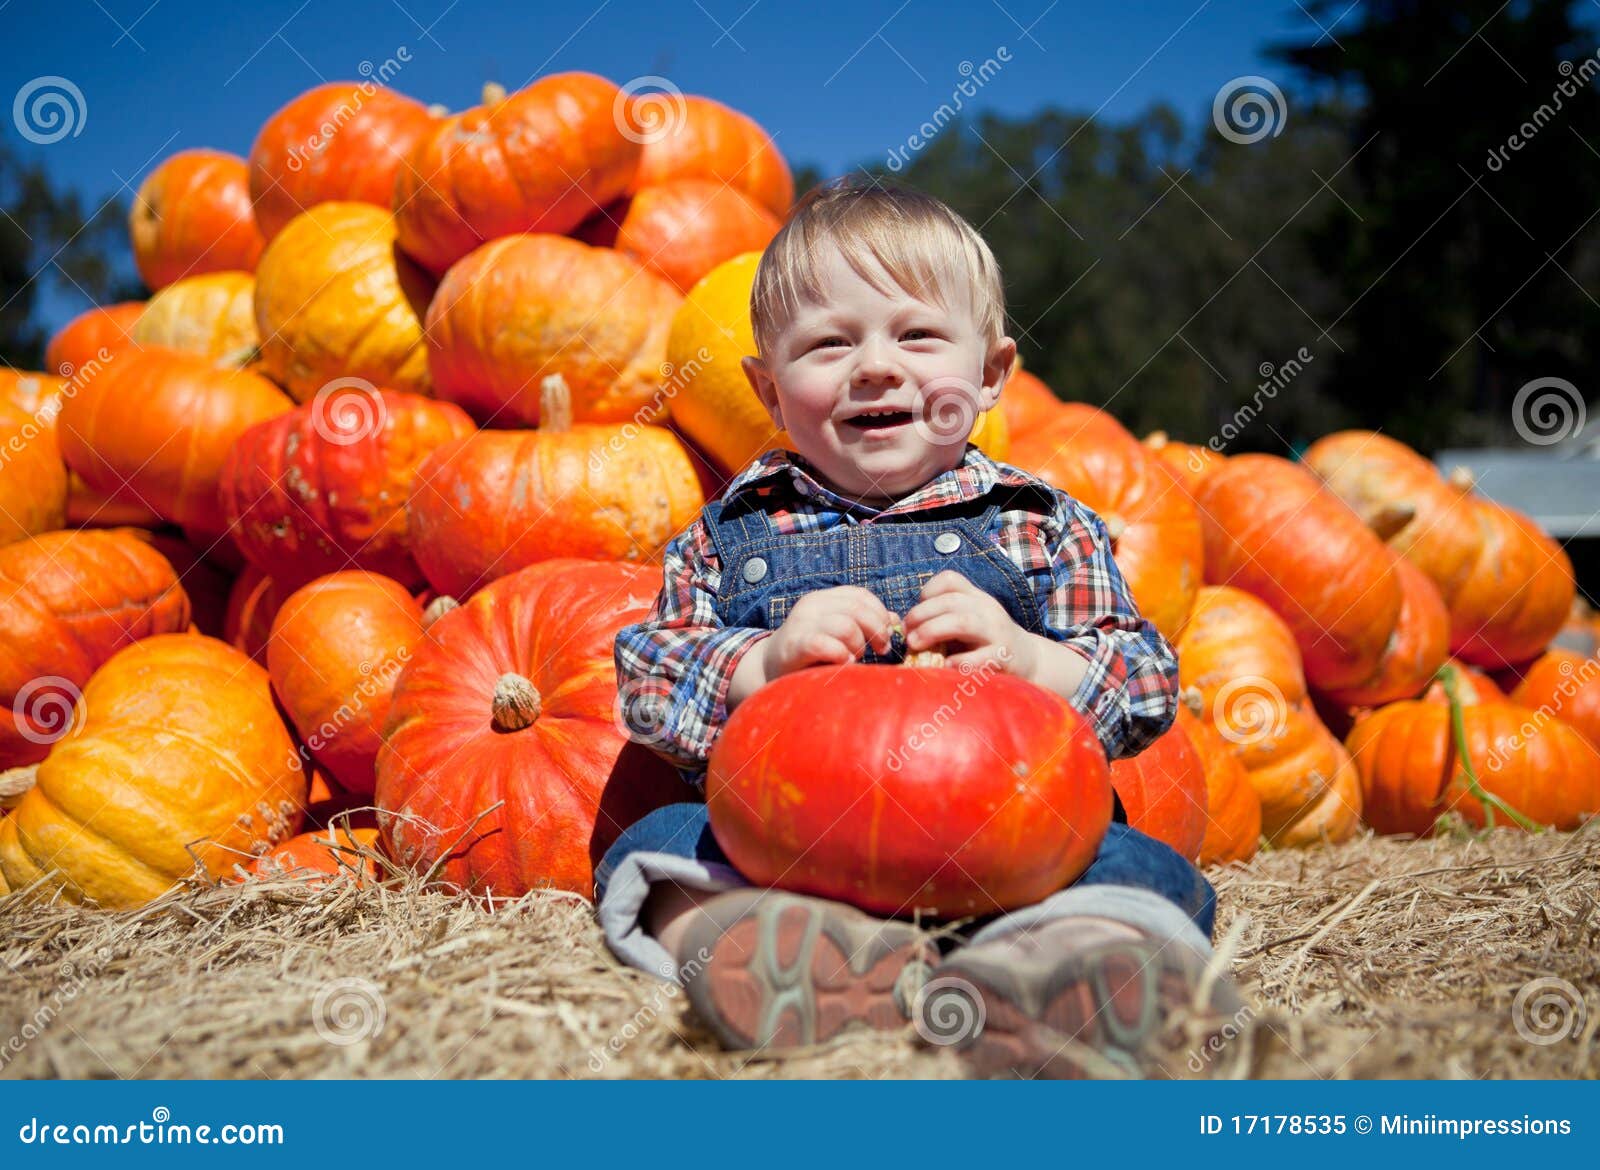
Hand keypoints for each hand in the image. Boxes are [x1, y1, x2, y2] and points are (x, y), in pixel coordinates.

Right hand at [762, 586, 897, 679]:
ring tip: (854, 658)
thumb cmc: (811, 654)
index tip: (887, 634)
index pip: (860, 595)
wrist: (769, 669)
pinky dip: (841, 656)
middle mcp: (812, 605)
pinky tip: (843, 665)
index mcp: (824, 599)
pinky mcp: (794, 644)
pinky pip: (826, 644)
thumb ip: (865, 625)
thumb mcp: (838, 634)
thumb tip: (895, 621)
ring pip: (846, 626)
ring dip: (858, 645)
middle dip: (877, 630)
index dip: (880, 613)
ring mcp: (801, 623)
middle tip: (881, 650)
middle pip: (857, 608)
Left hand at [902, 570, 1037, 676]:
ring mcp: (996, 632)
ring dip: (933, 631)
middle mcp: (987, 609)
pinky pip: (981, 657)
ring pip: (962, 622)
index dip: (927, 592)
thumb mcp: (968, 623)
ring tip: (915, 644)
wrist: (1029, 660)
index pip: (950, 580)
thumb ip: (942, 621)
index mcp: (976, 598)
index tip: (915, 614)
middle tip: (907, 635)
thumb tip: (904, 630)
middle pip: (951, 601)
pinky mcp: (1003, 657)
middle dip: (922, 615)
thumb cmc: (986, 642)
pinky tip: (946, 665)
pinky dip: (960, 661)